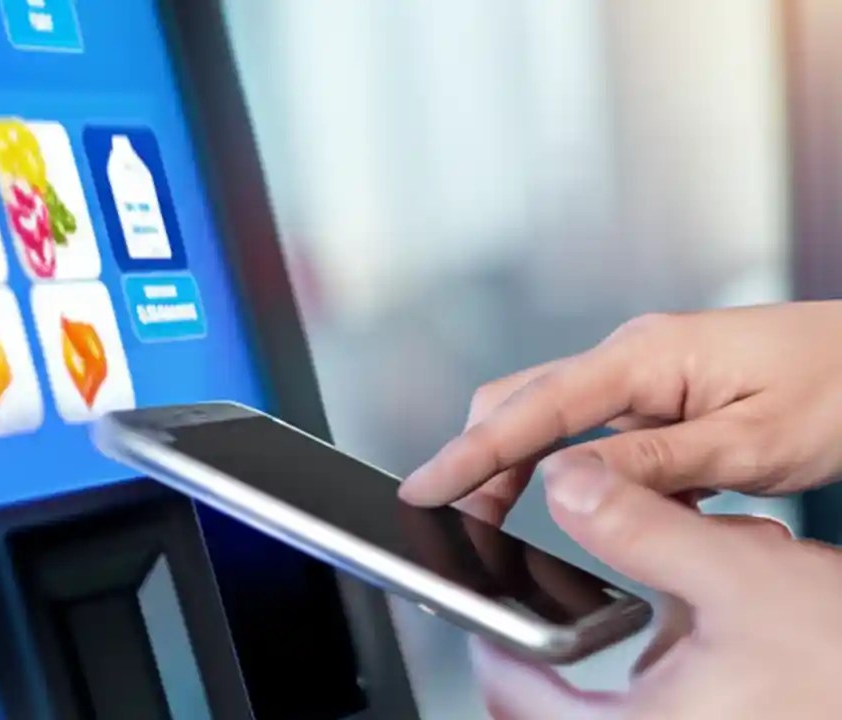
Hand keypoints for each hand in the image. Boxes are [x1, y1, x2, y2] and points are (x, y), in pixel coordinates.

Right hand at [400, 302, 841, 524]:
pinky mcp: (662, 394)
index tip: (425, 487)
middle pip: (523, 404)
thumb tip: (561, 480)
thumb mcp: (748, 443)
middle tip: (463, 521)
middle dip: (483, 460)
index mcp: (645, 357)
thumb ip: (650, 461)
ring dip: (531, 469)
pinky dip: (585, 471)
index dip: (471, 453)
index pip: (533, 409)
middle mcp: (634, 357)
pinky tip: (603, 506)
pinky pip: (600, 431)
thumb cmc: (840, 388)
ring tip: (513, 525)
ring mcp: (646, 373)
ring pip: (556, 420)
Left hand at [472, 454, 841, 718]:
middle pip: (569, 694)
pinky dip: (703, 640)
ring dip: (665, 621)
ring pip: (637, 685)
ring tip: (731, 565)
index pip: (513, 693)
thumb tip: (563, 485)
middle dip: (595, 620)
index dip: (488, 636)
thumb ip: (638, 528)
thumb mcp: (741, 578)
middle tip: (600, 570)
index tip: (477, 595)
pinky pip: (685, 692)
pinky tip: (759, 584)